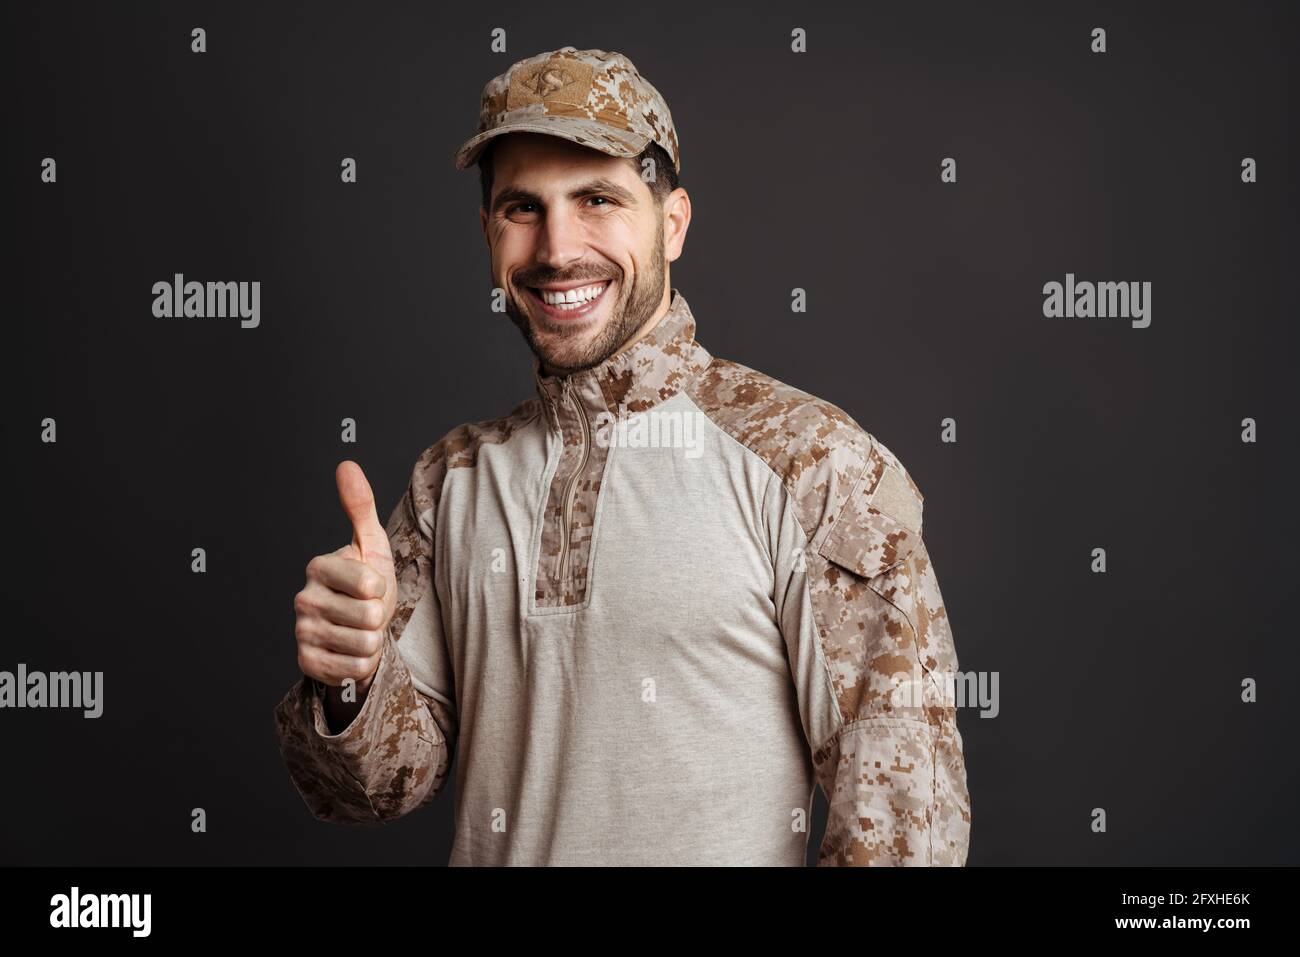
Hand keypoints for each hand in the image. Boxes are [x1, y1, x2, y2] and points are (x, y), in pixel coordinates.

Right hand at [292, 461, 397, 697]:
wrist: (358, 630)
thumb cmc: (367, 584)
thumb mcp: (370, 544)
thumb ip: (360, 506)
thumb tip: (346, 465)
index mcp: (318, 566)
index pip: (370, 582)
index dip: (382, 588)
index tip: (371, 586)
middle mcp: (303, 598)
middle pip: (370, 616)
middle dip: (380, 618)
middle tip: (368, 613)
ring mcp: (302, 632)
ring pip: (365, 644)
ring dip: (373, 641)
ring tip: (361, 631)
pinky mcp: (306, 663)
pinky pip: (354, 669)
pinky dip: (362, 664)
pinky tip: (351, 651)